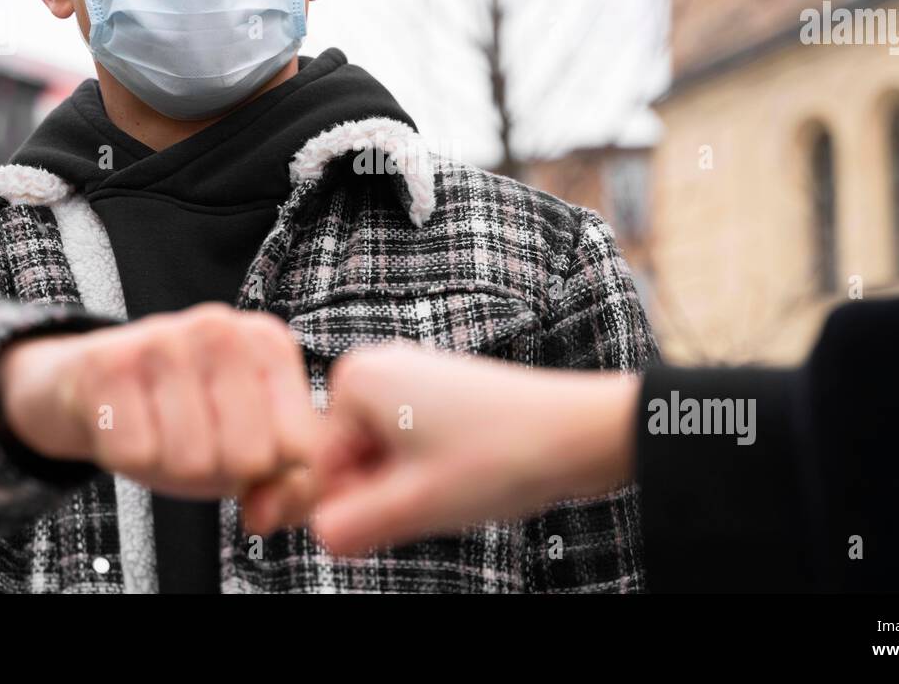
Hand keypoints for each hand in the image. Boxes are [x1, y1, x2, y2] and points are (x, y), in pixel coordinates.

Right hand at [0, 304, 318, 498]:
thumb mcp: (253, 448)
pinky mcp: (106, 363)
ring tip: (159, 430)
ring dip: (170, 465)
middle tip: (194, 440)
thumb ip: (290, 490)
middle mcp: (222, 328)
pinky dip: (128, 457)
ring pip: (190, 460)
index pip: (299, 447)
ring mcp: (162, 338)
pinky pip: (133, 454)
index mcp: (270, 344)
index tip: (242, 443)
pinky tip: (124, 422)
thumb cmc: (189, 419)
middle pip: (248, 458)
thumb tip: (261, 517)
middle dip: (219, 469)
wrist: (91, 385)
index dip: (267, 468)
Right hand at [243, 342, 640, 553]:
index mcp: (355, 379)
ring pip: (382, 460)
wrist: (583, 432)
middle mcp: (378, 367)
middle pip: (349, 461)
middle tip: (435, 494)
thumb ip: (345, 527)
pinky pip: (411, 449)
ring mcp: (410, 378)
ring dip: (410, 486)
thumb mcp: (412, 506)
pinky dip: (431, 473)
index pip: (318, 468)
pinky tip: (468, 472)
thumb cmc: (505, 455)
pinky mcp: (439, 394)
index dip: (357, 504)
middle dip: (384, 492)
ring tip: (457, 481)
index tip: (400, 508)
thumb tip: (316, 531)